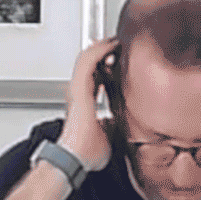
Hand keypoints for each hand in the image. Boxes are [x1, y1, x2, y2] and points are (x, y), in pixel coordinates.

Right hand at [59, 37, 118, 169]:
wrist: (76, 157)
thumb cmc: (87, 152)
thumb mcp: (109, 133)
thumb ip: (114, 122)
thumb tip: (124, 120)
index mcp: (85, 101)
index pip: (96, 76)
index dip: (107, 65)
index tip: (120, 59)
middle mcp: (78, 92)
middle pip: (90, 63)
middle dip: (105, 52)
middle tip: (120, 45)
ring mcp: (77, 89)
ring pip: (88, 58)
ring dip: (103, 47)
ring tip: (116, 41)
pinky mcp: (79, 87)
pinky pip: (88, 61)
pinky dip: (99, 50)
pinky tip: (111, 45)